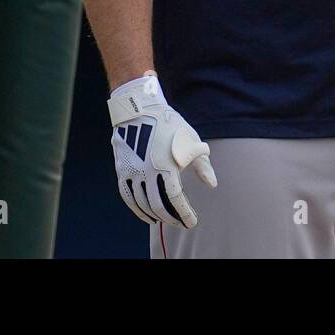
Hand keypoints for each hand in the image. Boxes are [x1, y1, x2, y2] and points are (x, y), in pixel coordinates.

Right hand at [108, 73, 216, 228]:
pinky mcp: (122, 170)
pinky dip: (137, 209)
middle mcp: (147, 171)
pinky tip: (147, 216)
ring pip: (142, 203)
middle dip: (171, 218)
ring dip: (155, 215)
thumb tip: (212, 185)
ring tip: (166, 220)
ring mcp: (132, 171)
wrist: (139, 110)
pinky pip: (128, 196)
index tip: (191, 222)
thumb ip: (203, 165)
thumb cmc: (170, 125)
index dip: (184, 212)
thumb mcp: (192, 141)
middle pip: (158, 204)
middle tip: (180, 224)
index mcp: (166, 164)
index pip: (175, 197)